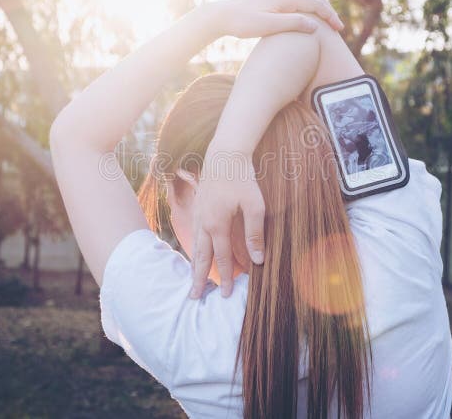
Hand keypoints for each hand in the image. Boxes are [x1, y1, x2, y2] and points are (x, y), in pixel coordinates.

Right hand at [188, 149, 264, 298]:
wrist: (224, 153)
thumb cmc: (242, 177)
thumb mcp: (255, 205)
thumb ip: (255, 233)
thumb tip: (258, 259)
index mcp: (217, 225)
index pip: (221, 259)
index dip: (226, 278)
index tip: (227, 295)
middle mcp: (203, 223)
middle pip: (201, 258)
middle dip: (199, 279)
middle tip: (194, 298)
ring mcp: (198, 215)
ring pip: (195, 247)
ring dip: (195, 266)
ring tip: (194, 281)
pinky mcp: (198, 208)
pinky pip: (194, 235)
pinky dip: (194, 249)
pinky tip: (197, 253)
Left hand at [214, 0, 343, 38]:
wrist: (222, 15)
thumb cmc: (243, 24)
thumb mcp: (268, 26)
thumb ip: (292, 24)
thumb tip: (315, 25)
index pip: (315, 4)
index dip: (329, 16)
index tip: (339, 30)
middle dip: (328, 11)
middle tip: (338, 27)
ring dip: (319, 7)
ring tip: (328, 23)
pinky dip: (309, 5)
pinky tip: (310, 17)